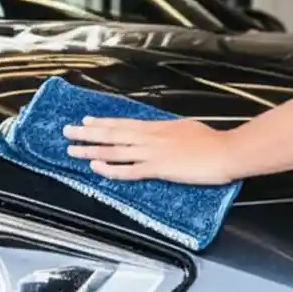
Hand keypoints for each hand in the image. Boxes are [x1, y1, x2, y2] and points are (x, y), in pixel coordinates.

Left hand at [63, 117, 237, 184]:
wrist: (225, 151)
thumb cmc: (211, 141)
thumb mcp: (185, 128)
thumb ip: (168, 131)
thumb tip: (160, 132)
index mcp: (157, 127)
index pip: (123, 123)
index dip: (103, 122)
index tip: (86, 120)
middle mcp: (150, 137)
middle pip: (112, 134)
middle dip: (87, 133)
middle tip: (67, 131)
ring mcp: (152, 153)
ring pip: (114, 151)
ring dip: (91, 150)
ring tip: (72, 150)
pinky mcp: (158, 169)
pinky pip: (129, 171)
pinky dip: (110, 170)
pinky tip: (96, 169)